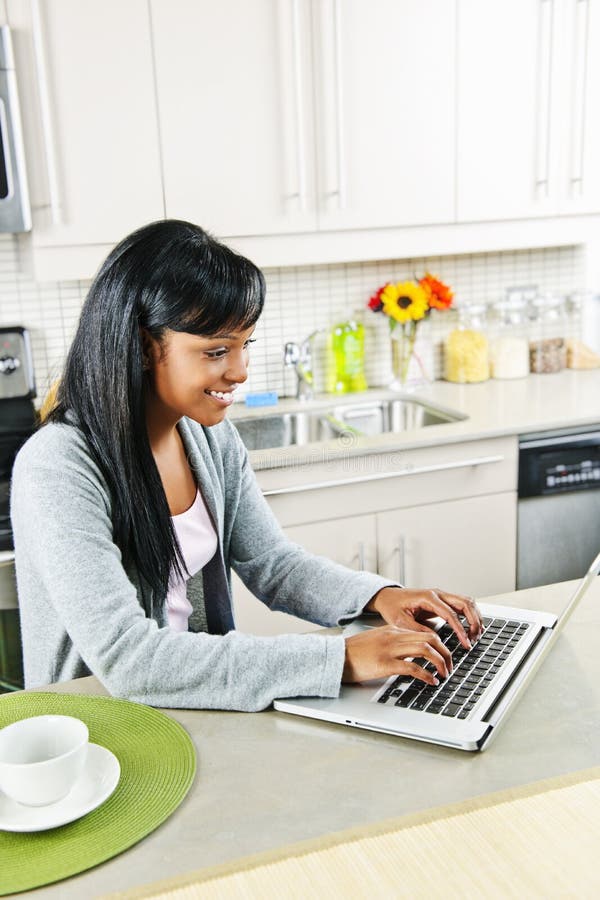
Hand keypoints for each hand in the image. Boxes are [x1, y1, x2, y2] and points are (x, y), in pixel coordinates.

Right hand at [342, 625, 452, 683]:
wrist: (336, 656)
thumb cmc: (354, 652)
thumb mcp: (377, 641)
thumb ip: (394, 644)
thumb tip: (412, 656)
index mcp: (393, 630)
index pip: (425, 632)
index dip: (441, 644)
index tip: (446, 656)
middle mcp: (394, 636)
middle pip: (431, 638)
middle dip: (446, 653)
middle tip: (450, 666)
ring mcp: (390, 649)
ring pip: (426, 650)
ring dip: (440, 663)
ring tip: (444, 674)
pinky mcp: (385, 664)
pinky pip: (413, 668)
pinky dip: (426, 675)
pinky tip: (431, 681)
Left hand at [365, 586, 482, 649]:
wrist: (387, 597)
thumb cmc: (392, 607)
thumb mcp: (400, 622)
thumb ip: (417, 630)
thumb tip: (435, 640)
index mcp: (428, 598)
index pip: (451, 613)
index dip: (461, 629)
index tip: (466, 642)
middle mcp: (437, 594)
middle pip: (465, 603)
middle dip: (474, 621)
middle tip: (475, 639)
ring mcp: (441, 596)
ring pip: (467, 602)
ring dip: (475, 617)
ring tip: (476, 635)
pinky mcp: (442, 601)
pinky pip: (462, 605)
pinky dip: (470, 615)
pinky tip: (471, 628)